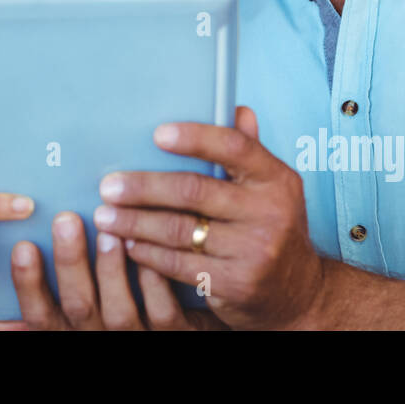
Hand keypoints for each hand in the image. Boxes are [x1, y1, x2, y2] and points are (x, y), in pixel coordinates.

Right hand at [0, 211, 222, 329]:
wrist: (172, 340)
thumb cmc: (113, 325)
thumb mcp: (71, 327)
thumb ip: (43, 315)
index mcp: (70, 332)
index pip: (40, 314)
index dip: (28, 283)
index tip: (23, 246)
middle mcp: (97, 337)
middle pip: (78, 305)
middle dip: (70, 263)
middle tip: (66, 220)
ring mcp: (136, 336)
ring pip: (119, 310)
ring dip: (111, 270)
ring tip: (109, 231)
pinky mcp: (174, 333)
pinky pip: (163, 311)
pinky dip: (154, 283)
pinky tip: (149, 251)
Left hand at [91, 106, 324, 329]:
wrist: (299, 294)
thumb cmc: (272, 229)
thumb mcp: (271, 189)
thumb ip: (249, 152)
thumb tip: (237, 109)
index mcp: (277, 179)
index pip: (234, 147)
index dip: (194, 138)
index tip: (157, 134)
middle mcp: (270, 212)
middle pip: (194, 190)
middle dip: (144, 187)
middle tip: (108, 185)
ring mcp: (254, 251)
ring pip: (179, 230)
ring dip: (135, 222)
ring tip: (105, 215)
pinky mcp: (236, 284)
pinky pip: (179, 264)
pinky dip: (148, 253)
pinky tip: (128, 244)